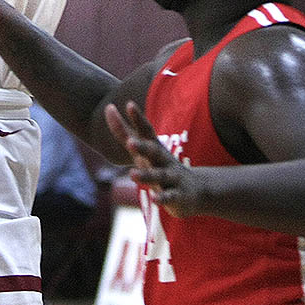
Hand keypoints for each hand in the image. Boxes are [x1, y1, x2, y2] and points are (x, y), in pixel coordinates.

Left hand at [105, 101, 205, 218]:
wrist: (197, 190)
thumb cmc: (161, 165)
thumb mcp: (143, 149)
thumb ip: (124, 131)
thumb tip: (108, 108)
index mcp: (155, 148)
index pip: (146, 131)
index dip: (138, 118)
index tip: (129, 104)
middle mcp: (164, 160)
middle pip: (153, 152)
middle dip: (142, 147)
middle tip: (129, 142)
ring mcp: (172, 177)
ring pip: (159, 175)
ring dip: (147, 174)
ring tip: (132, 174)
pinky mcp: (178, 196)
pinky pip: (170, 197)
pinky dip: (163, 198)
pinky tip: (155, 199)